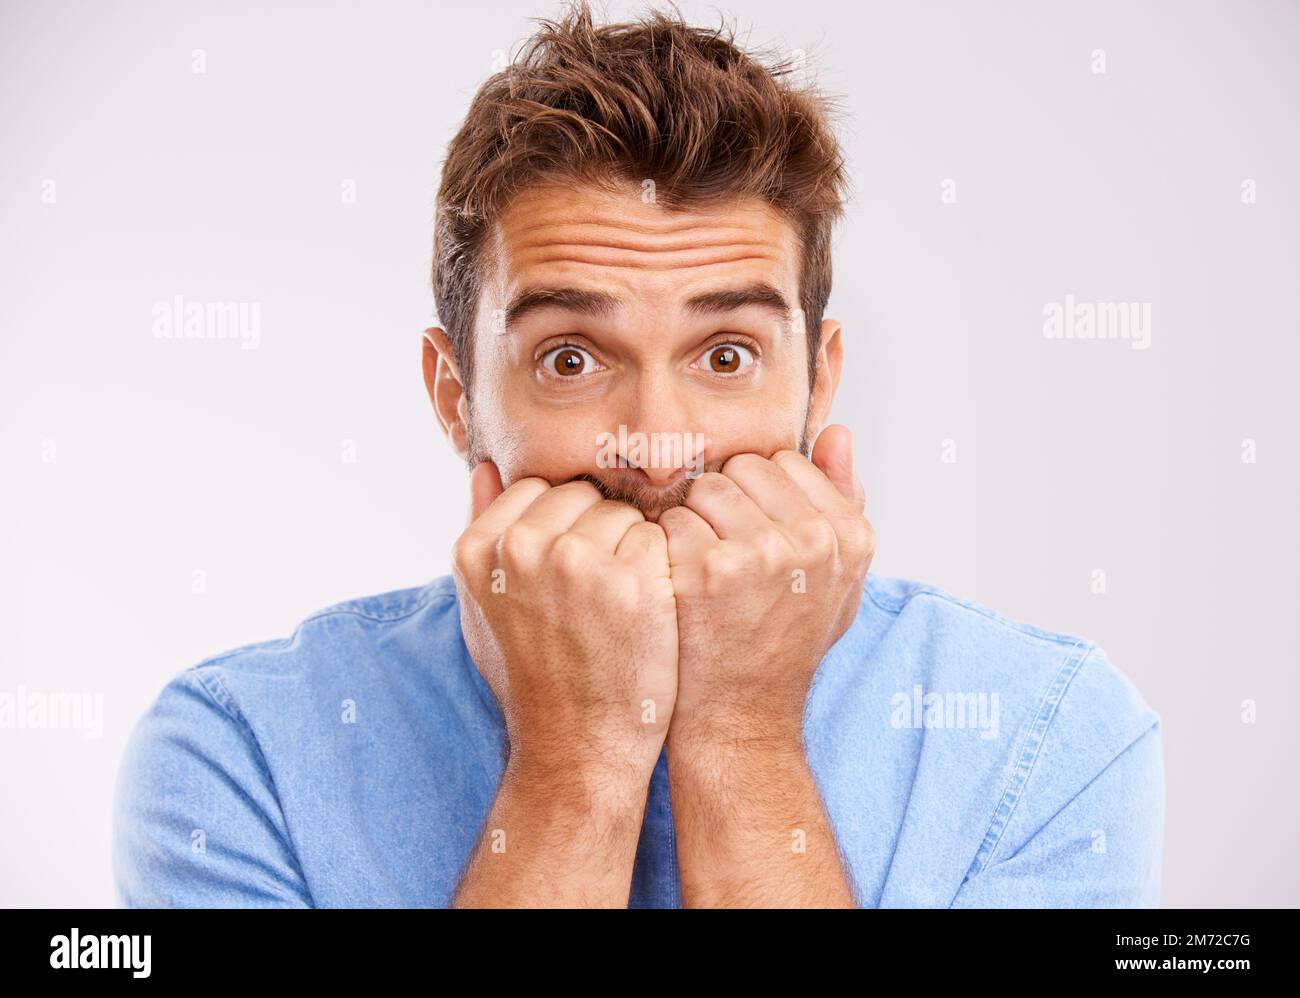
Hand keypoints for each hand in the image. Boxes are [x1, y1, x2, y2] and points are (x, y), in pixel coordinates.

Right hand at [452, 462, 677, 796]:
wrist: (578, 748)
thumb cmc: (532, 677)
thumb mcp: (482, 607)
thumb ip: (481, 530)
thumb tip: (485, 465)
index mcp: (479, 548)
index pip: (540, 489)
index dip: (564, 526)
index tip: (569, 572)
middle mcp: (523, 548)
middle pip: (585, 497)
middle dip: (600, 533)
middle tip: (599, 594)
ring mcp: (579, 563)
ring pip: (627, 515)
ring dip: (634, 550)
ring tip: (621, 606)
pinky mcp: (635, 583)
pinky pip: (661, 540)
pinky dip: (663, 571)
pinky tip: (649, 614)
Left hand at [659, 424, 873, 755]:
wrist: (739, 715)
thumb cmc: (783, 643)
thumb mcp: (835, 578)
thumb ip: (844, 500)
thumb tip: (838, 431)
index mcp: (849, 535)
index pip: (786, 462)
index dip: (759, 497)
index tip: (755, 538)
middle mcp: (813, 540)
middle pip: (743, 467)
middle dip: (725, 502)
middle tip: (724, 556)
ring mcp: (761, 553)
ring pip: (704, 488)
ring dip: (693, 521)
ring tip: (701, 570)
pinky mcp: (708, 570)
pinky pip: (672, 520)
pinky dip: (665, 548)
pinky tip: (678, 586)